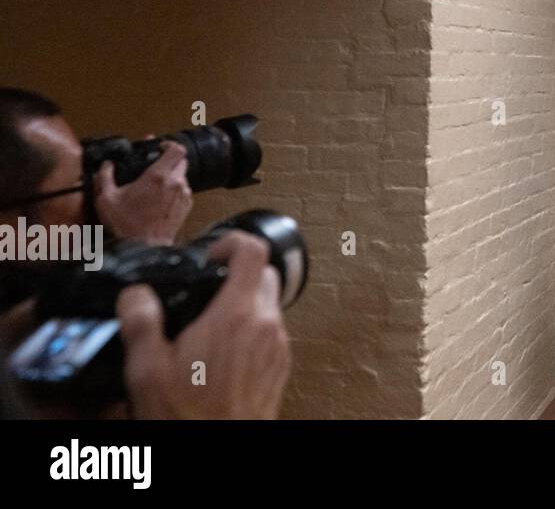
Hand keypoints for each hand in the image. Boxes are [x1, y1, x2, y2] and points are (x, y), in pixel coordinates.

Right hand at [95, 139, 191, 244]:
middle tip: (153, 165)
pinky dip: (174, 190)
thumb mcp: (106, 199)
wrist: (145, 247)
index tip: (159, 146)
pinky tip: (159, 198)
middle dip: (168, 160)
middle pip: (181, 161)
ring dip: (171, 176)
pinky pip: (183, 190)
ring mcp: (184, 195)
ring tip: (154, 185)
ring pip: (182, 176)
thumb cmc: (126, 224)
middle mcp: (175, 183)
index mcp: (158, 176)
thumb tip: (106, 165)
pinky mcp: (186, 206)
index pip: (177, 149)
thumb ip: (104, 177)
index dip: (170, 144)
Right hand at [115, 230, 289, 418]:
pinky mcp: (281, 364)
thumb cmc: (191, 415)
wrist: (222, 450)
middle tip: (206, 292)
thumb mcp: (149, 370)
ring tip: (209, 327)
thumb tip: (135, 295)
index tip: (209, 257)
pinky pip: (271, 331)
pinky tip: (223, 354)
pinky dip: (252, 330)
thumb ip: (141, 323)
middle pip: (264, 273)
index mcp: (236, 315)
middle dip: (237, 274)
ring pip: (269, 303)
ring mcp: (279, 345)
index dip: (231, 242)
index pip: (253, 250)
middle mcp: (266, 324)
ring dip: (244, 304)